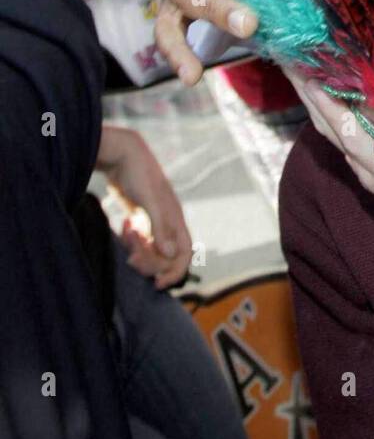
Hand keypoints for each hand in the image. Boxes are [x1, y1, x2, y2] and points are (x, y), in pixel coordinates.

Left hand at [96, 125, 192, 287]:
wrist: (123, 155)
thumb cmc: (138, 174)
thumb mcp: (149, 201)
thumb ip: (161, 228)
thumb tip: (171, 255)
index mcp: (176, 219)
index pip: (185, 254)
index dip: (175, 272)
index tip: (157, 284)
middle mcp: (168, 222)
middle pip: (166, 256)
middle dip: (149, 262)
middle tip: (130, 257)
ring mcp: (153, 221)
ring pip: (151, 250)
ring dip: (138, 250)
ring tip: (126, 234)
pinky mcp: (140, 218)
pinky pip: (140, 241)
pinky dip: (131, 241)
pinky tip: (123, 226)